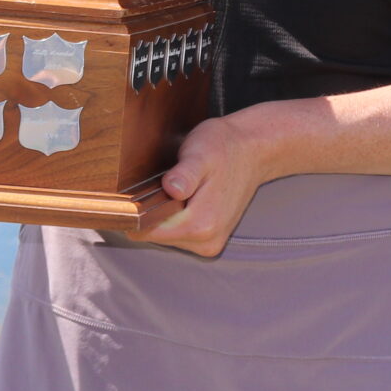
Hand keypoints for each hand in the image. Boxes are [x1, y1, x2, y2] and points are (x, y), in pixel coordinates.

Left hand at [138, 108, 279, 257]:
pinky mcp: (211, 240)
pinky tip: (187, 197)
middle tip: (168, 184)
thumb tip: (171, 188)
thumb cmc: (226, 146)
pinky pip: (178, 234)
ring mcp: (210, 243)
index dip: (136, 211)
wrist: (254, 149)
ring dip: (165, 215)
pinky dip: (175, 217)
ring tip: (180, 189)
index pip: (145, 232)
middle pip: (153, 236)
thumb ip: (185, 173)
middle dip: (154, 212)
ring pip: (165, 236)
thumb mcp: (201, 151)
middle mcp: (206, 241)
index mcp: (201, 224)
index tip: (146, 189)